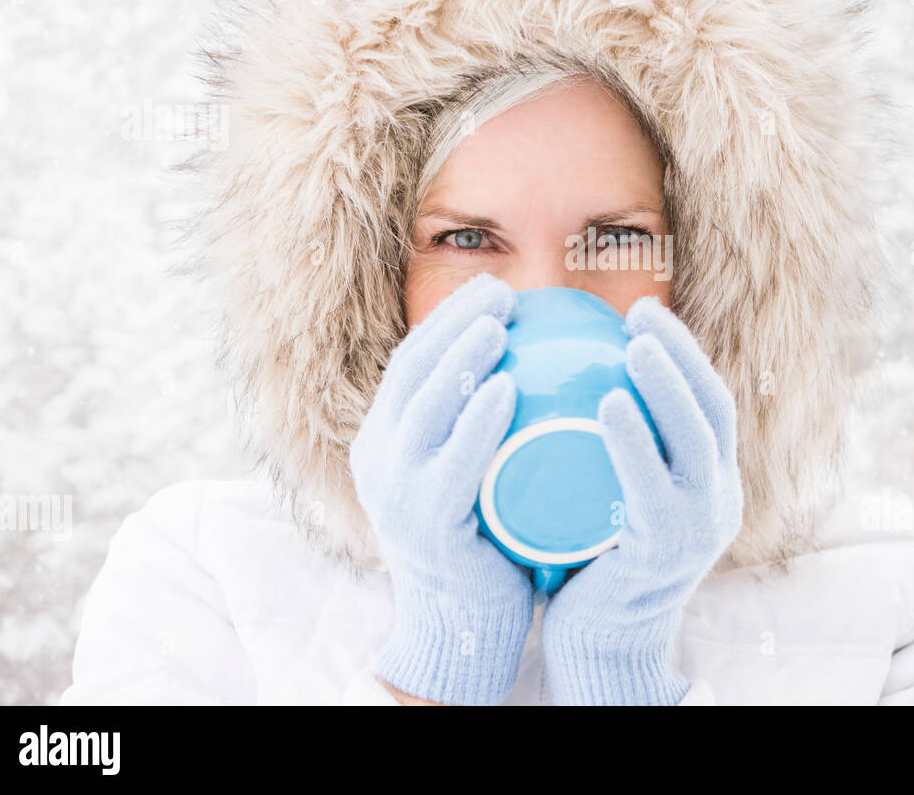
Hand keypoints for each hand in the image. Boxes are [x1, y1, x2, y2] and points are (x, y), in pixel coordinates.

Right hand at [350, 273, 531, 704]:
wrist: (461, 625)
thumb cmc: (482, 539)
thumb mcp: (471, 471)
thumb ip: (482, 424)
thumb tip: (534, 363)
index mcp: (386, 440)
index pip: (412, 362)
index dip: (448, 318)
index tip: (493, 288)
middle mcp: (379, 459)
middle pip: (413, 370)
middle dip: (455, 322)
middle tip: (505, 293)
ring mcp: (395, 492)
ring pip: (424, 406)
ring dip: (462, 356)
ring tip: (502, 323)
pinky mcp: (424, 524)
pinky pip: (451, 461)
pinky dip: (477, 419)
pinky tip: (508, 388)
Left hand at [541, 296, 743, 704]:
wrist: (603, 649)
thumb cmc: (595, 563)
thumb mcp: (617, 497)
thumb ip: (614, 450)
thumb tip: (575, 381)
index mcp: (710, 482)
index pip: (709, 403)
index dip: (684, 353)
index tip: (644, 312)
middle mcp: (717, 500)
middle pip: (714, 407)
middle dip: (682, 353)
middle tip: (639, 313)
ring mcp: (698, 528)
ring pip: (697, 439)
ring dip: (668, 383)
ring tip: (634, 343)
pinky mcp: (666, 554)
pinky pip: (655, 486)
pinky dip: (636, 440)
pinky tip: (611, 404)